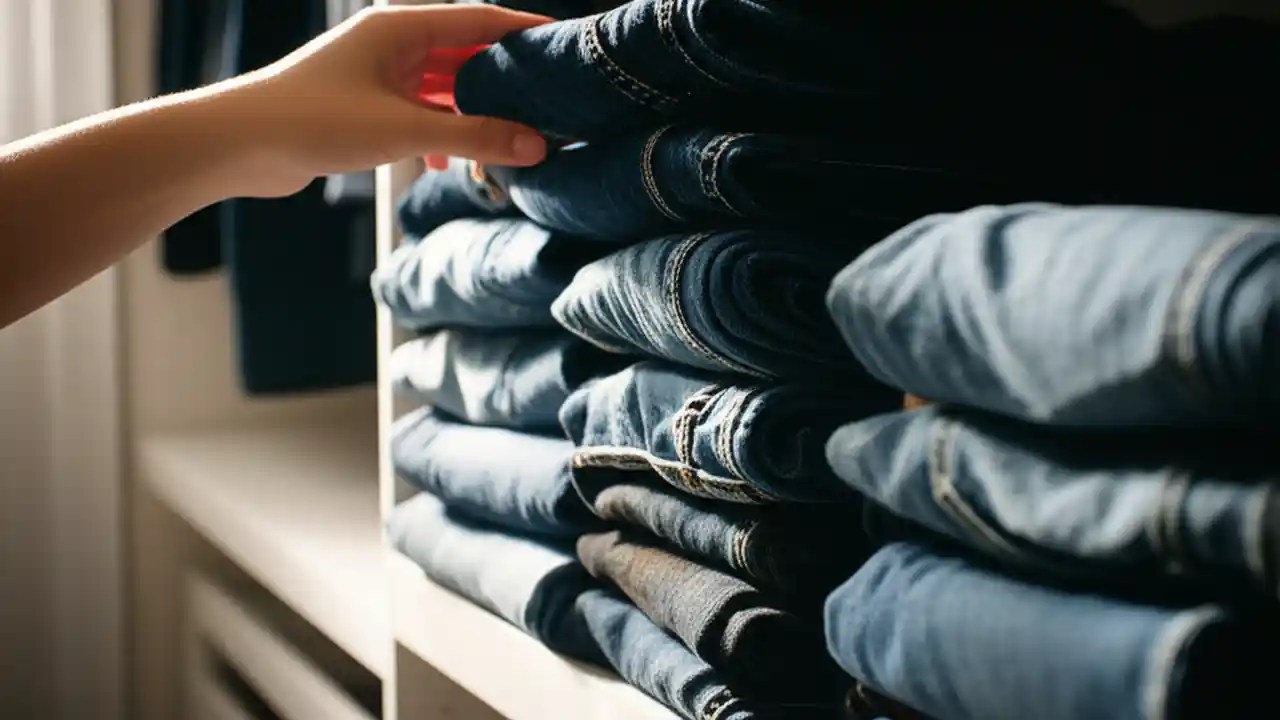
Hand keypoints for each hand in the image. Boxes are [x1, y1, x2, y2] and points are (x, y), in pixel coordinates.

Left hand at [214, 5, 549, 197]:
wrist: (236, 146)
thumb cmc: (311, 121)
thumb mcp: (403, 130)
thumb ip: (473, 137)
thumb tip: (537, 146)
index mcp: (400, 27)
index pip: (481, 19)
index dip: (526, 31)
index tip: (568, 45)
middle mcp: (391, 44)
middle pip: (466, 53)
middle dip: (506, 79)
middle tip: (552, 101)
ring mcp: (377, 76)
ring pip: (444, 88)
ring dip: (475, 113)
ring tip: (517, 135)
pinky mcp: (364, 108)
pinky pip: (420, 113)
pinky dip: (442, 134)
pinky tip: (454, 164)